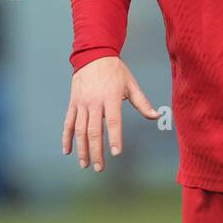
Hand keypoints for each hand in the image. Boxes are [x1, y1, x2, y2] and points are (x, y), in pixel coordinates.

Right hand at [62, 56, 158, 171]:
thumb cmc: (115, 70)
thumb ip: (142, 102)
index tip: (116, 153)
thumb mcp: (131, 84)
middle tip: (99, 168)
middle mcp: (94, 102)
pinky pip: (68, 122)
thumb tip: (156, 115)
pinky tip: (67, 151)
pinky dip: (66, 137)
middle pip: (94, 131)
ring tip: (85, 164)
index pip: (113, 121)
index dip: (115, 137)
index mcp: (111, 97)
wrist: (93, 54)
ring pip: (80, 130)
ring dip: (81, 149)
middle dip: (96, 151)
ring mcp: (82, 103)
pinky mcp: (73, 103)